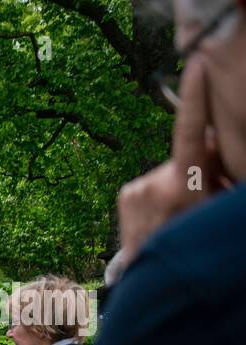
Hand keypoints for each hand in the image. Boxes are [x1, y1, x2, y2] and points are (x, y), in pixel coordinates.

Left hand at [116, 59, 228, 267]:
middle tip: (209, 194)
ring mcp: (134, 190)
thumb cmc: (190, 246)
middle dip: (205, 166)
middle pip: (190, 156)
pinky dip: (165, 190)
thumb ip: (219, 177)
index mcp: (180, 186)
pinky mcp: (124, 195)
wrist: (150, 281)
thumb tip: (218, 145)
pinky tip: (166, 213)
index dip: (197, 97)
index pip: (190, 132)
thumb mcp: (212, 212)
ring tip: (183, 213)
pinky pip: (154, 181)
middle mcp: (153, 184)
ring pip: (172, 170)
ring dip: (184, 182)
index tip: (199, 63)